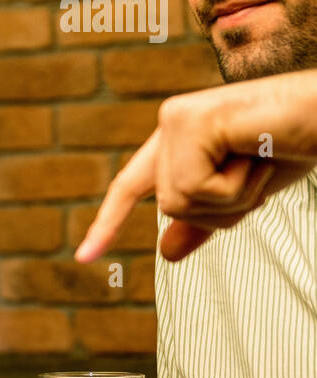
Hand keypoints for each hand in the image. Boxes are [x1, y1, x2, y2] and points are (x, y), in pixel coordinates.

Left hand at [74, 70, 316, 263]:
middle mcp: (170, 125)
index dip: (108, 223)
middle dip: (225, 207)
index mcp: (178, 142)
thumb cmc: (294, 145)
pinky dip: (236, 185)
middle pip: (172, 207)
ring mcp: (176, 119)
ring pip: (181, 201)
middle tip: (259, 168)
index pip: (133, 187)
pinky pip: (196, 188)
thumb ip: (204, 219)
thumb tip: (166, 252)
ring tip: (259, 157)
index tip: (84, 258)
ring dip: (234, 194)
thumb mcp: (244, 193)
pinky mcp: (188, 120)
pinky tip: (255, 152)